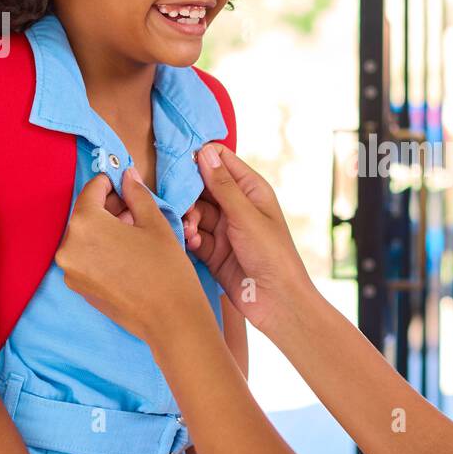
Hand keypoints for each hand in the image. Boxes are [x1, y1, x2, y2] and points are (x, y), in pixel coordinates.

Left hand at [56, 169, 212, 343]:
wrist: (170, 318)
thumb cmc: (166, 268)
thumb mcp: (154, 224)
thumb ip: (136, 195)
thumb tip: (127, 175)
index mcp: (85, 224)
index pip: (92, 190)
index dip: (111, 183)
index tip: (125, 185)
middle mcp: (68, 246)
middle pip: (86, 214)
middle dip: (108, 208)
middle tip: (135, 210)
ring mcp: (70, 270)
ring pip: (85, 237)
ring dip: (105, 229)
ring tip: (134, 235)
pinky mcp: (77, 287)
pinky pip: (85, 257)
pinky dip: (100, 250)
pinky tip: (126, 255)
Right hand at [183, 144, 313, 332]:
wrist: (277, 301)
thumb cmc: (272, 254)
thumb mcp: (246, 216)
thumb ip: (223, 186)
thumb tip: (205, 151)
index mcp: (251, 189)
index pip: (221, 161)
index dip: (199, 158)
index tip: (176, 163)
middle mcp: (236, 205)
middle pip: (201, 187)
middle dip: (188, 194)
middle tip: (182, 206)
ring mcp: (225, 228)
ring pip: (195, 212)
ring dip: (188, 218)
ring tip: (190, 230)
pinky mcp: (214, 250)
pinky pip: (194, 235)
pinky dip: (191, 237)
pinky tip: (194, 243)